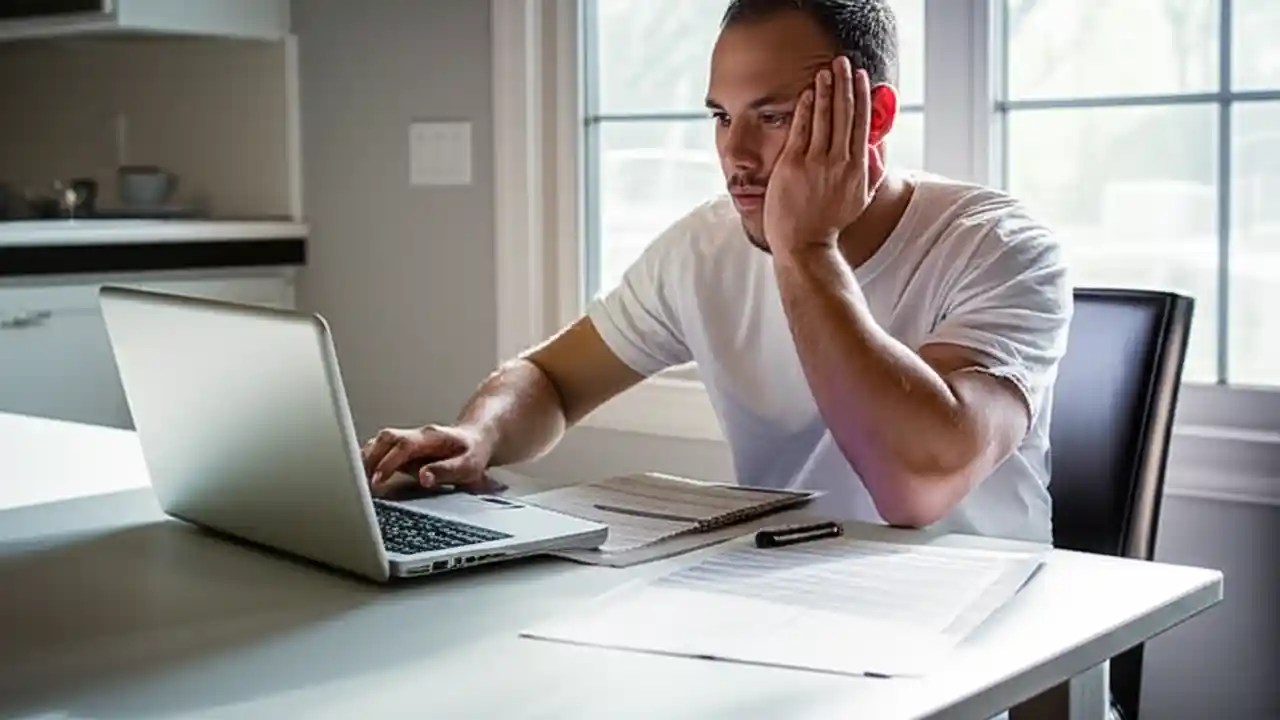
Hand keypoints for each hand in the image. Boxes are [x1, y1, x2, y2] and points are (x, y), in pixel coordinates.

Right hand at [360, 424, 491, 493]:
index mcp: (431, 438)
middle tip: (359, 482)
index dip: (388, 462)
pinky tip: (359, 475)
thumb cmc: (472, 454)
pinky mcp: (402, 449)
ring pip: (379, 442)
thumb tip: (424, 477)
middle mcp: (416, 436)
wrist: (477, 439)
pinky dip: (367, 460)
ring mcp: (408, 440)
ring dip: (365, 459)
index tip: (377, 480)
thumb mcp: (468, 466)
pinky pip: (380, 449)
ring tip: (355, 481)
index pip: (403, 445)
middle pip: (385, 439)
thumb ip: (446, 471)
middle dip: (369, 459)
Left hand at [763, 57, 881, 256]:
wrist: (804, 244)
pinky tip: (809, 93)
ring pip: (825, 118)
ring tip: (826, 71)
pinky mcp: (793, 165)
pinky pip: (801, 130)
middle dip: (845, 84)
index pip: (863, 124)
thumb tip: (878, 152)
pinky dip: (806, 109)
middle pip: (845, 114)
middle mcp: (840, 162)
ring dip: (827, 90)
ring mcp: (816, 163)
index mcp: (858, 168)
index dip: (862, 97)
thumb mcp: (860, 201)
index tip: (861, 78)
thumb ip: (872, 175)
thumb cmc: (830, 224)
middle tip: (843, 63)